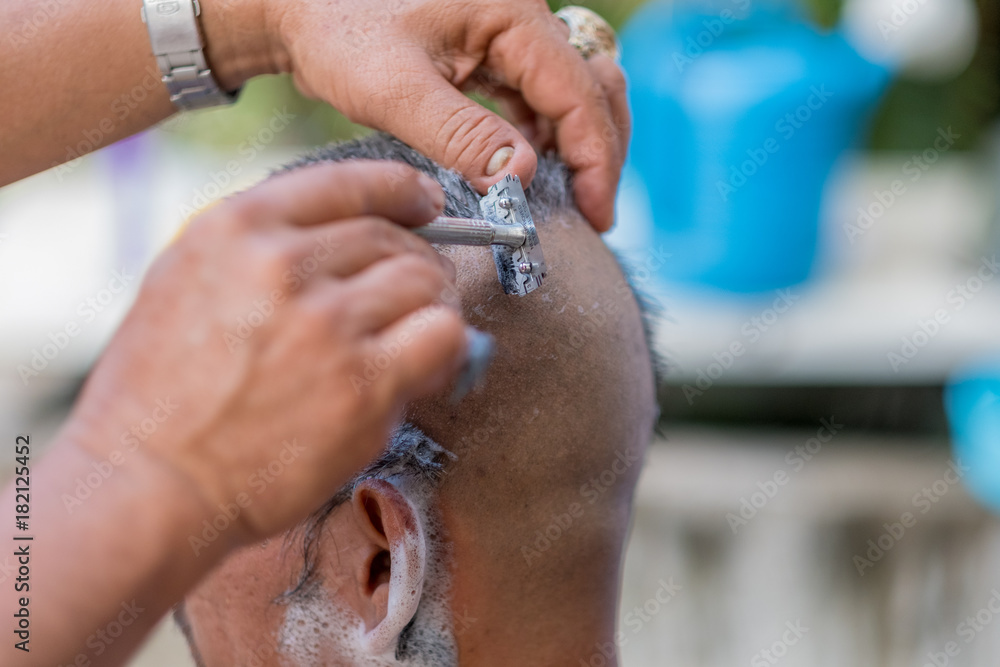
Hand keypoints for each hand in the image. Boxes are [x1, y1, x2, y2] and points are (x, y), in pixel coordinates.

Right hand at [63, 161, 467, 540]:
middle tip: (418, 294)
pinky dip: (447, 348)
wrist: (147, 483)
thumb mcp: (184, 279)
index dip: (401, 189)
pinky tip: (427, 366)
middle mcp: (283, 265)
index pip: (348, 182)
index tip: (424, 202)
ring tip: (417, 335)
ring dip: (431, 307)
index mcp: (236, 228)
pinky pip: (445, 338)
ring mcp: (327, 325)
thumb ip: (259, 247)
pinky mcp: (362, 387)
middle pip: (394, 238)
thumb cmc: (158, 394)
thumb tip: (346, 239)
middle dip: (417, 263)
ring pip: (426, 283)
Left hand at [257, 0, 628, 230]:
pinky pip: (537, 100)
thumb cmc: (341, 34)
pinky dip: (542, 139)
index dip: (596, 159)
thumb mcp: (397, 91)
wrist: (303, 11)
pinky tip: (527, 172)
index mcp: (512, 12)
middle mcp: (523, 18)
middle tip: (593, 213)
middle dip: (599, 153)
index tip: (598, 214)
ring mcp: (511, 36)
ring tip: (567, 200)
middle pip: (594, 89)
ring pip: (571, 96)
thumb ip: (462, 134)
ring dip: (573, 148)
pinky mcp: (493, 55)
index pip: (579, 93)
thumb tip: (521, 176)